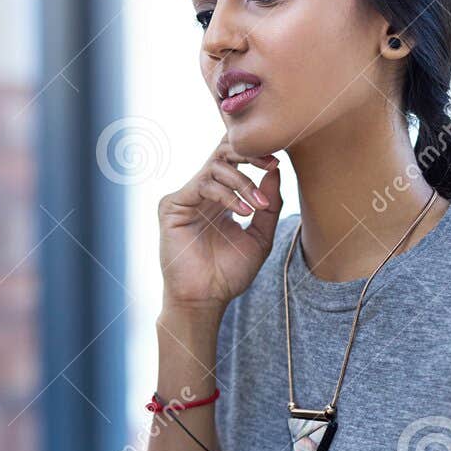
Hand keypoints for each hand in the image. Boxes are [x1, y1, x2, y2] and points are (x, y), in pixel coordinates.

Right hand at [159, 137, 281, 312]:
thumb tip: (276, 170)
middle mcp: (202, 193)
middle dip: (249, 154)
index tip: (277, 163)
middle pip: (222, 151)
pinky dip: (227, 195)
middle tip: (270, 164)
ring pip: (215, 166)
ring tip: (257, 206)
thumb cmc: (229, 274)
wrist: (205, 299)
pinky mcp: (172, 205)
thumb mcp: (260, 236)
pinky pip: (202, 184)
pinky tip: (242, 213)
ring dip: (243, 182)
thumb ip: (269, 205)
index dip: (255, 154)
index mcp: (221, 197)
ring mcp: (186, 197)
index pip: (234, 160)